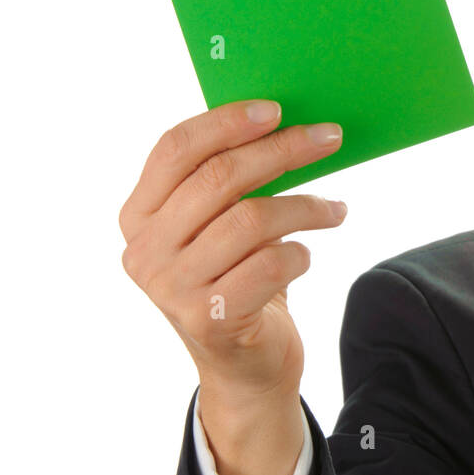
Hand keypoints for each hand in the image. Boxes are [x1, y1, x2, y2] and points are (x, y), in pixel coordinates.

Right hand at [118, 99, 346, 397]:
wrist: (245, 364)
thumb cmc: (237, 276)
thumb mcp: (219, 224)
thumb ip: (227, 180)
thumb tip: (282, 121)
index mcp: (138, 214)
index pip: (175, 149)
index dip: (226, 122)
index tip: (276, 110)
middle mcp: (146, 250)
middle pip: (219, 178)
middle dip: (282, 150)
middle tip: (329, 138)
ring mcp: (172, 288)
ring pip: (251, 219)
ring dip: (305, 206)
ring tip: (335, 209)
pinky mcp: (210, 320)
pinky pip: (270, 265)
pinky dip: (300, 253)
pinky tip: (306, 255)